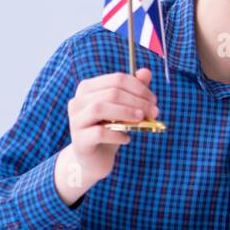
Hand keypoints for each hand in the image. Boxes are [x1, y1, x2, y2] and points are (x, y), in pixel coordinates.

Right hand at [54, 67, 157, 205]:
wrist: (94, 158)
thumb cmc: (111, 128)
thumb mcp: (125, 108)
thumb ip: (134, 89)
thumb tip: (146, 71)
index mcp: (88, 88)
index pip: (117, 79)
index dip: (139, 88)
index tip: (154, 101)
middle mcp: (78, 101)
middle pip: (111, 92)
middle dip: (137, 101)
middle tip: (154, 112)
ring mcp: (76, 120)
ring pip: (100, 108)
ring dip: (126, 113)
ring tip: (141, 120)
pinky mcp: (79, 140)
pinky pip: (99, 133)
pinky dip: (117, 134)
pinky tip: (126, 138)